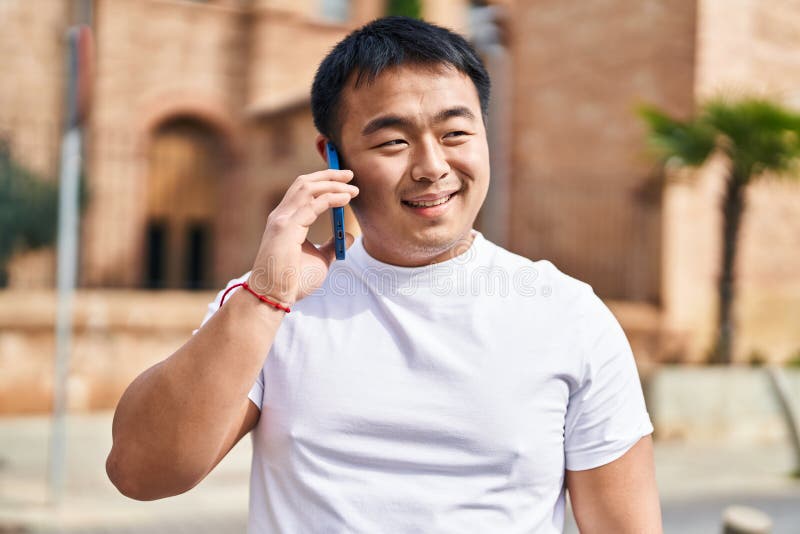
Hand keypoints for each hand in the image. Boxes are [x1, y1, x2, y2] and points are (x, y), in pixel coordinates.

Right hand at [246, 169, 357, 305]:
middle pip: (304, 183)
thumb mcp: (320, 259)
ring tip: (352, 187)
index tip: (345, 181)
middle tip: (350, 175)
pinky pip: (313, 205)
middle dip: (328, 175)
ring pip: (308, 188)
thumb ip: (332, 245)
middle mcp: (281, 215)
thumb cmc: (292, 281)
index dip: (323, 181)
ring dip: (331, 184)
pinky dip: (331, 198)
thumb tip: (348, 235)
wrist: (273, 297)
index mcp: (286, 220)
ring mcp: (282, 220)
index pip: (303, 190)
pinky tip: (346, 199)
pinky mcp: (286, 228)